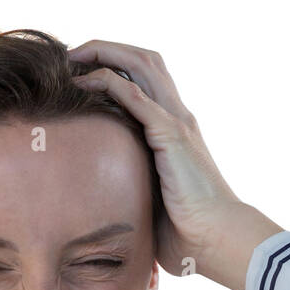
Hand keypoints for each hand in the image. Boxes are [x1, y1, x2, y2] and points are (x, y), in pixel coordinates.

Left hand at [68, 40, 281, 289]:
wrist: (217, 239)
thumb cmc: (189, 233)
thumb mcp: (153, 202)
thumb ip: (134, 189)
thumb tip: (105, 208)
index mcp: (175, 130)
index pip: (148, 80)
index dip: (117, 66)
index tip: (81, 73)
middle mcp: (178, 117)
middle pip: (144, 61)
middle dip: (107, 49)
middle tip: (72, 55)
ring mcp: (176, 122)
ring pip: (140, 65)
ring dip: (105, 53)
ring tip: (72, 57)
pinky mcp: (170, 135)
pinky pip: (136, 96)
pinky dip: (107, 83)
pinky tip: (82, 84)